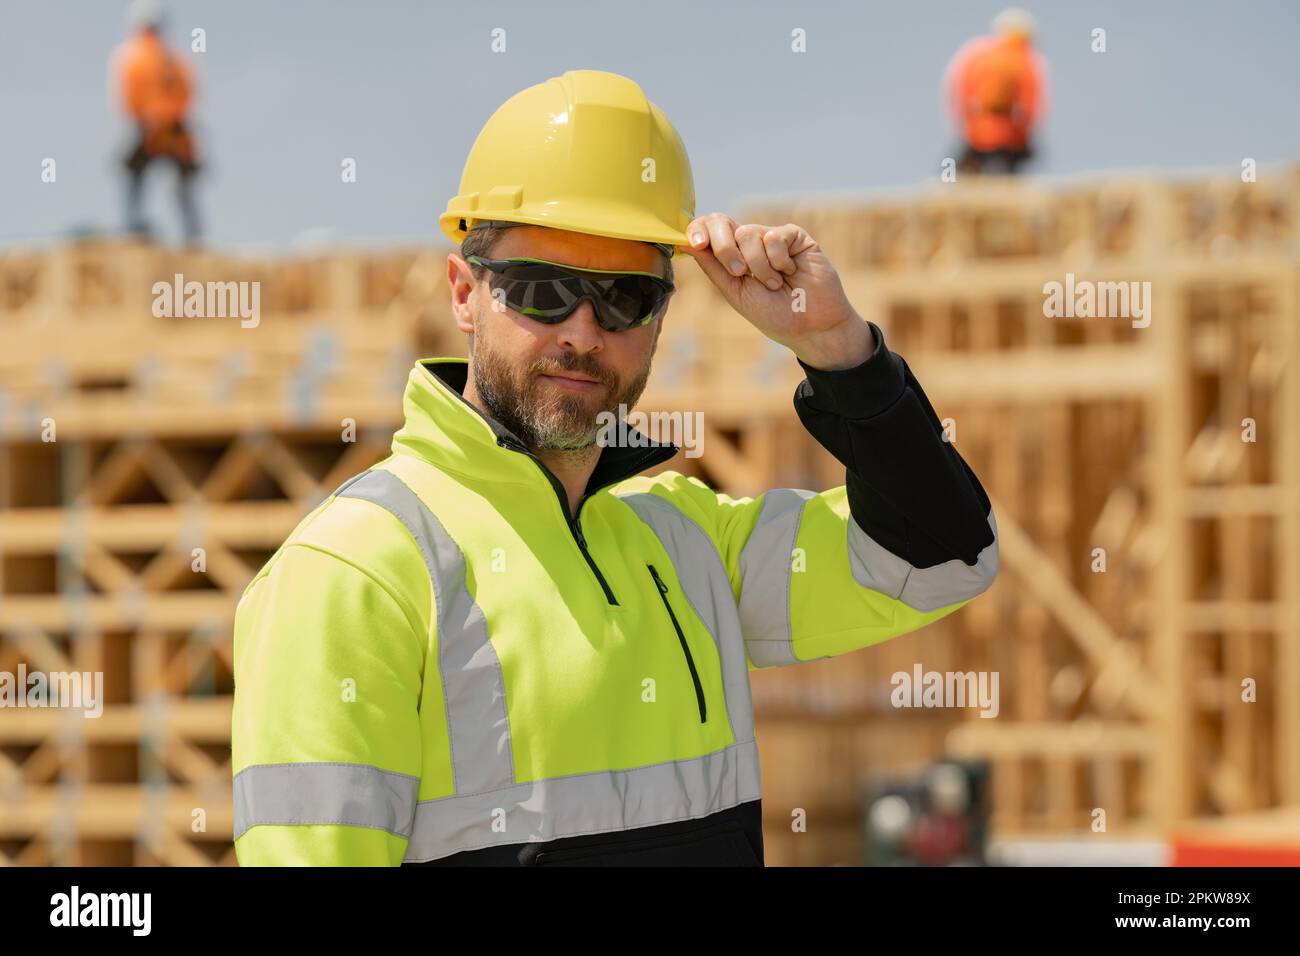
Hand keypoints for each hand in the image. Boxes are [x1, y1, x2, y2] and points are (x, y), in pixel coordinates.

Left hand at [677, 213, 873, 369]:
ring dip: (758, 265)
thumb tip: (685, 242)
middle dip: (724, 247)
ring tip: (775, 283)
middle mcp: (750, 243)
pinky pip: (774, 236)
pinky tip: (790, 272)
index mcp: (732, 256)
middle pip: (722, 222)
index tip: (696, 242)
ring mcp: (772, 237)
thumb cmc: (774, 315)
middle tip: (739, 272)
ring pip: (748, 232)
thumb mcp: (736, 292)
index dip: (698, 228)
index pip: (708, 229)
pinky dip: (778, 260)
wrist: (811, 327)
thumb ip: (713, 266)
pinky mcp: (795, 236)